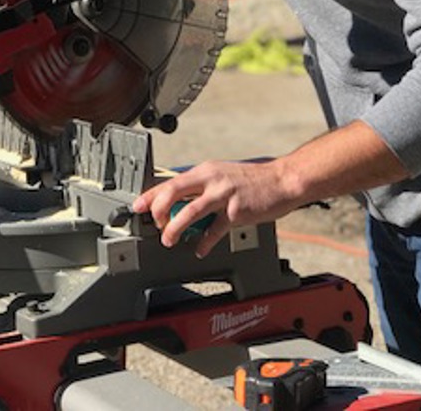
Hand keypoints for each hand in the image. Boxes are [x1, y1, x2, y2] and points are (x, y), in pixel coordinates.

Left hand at [132, 158, 300, 257]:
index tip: (137, 206)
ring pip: (189, 211)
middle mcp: (211, 179)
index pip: (169, 181)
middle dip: (158, 211)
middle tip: (156, 225)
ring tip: (169, 240)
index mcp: (204, 171)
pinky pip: (214, 230)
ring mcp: (223, 195)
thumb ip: (200, 188)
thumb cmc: (251, 181)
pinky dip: (204, 242)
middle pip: (173, 192)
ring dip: (175, 228)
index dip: (150, 195)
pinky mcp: (236, 211)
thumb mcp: (221, 176)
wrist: (282, 181)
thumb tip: (178, 203)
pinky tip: (200, 249)